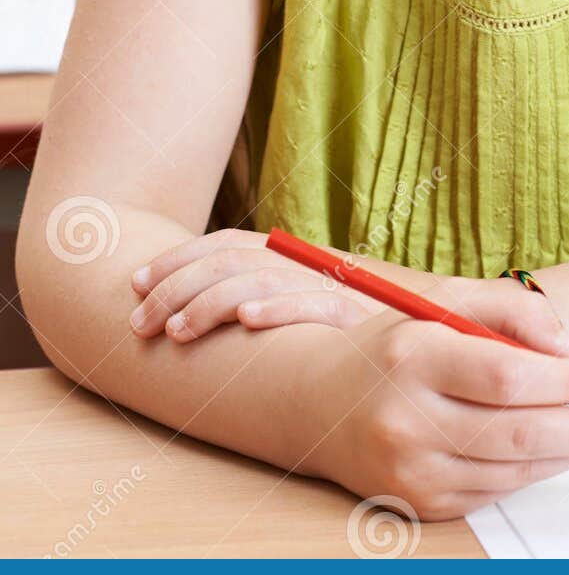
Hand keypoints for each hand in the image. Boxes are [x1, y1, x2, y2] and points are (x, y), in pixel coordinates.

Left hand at [128, 227, 400, 341]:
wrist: (427, 333)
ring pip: (260, 280)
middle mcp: (306, 262)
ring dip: (211, 303)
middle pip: (230, 260)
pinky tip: (246, 320)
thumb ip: (260, 296)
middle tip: (138, 323)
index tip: (134, 284)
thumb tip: (195, 307)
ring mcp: (330, 283)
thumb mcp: (302, 305)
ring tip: (176, 332)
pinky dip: (278, 307)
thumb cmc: (353, 328)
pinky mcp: (355, 313)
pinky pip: (313, 303)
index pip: (226, 241)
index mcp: (290, 255)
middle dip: (175, 288)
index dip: (177, 259)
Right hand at [314, 278, 568, 520]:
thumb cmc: (398, 342)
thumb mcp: (446, 300)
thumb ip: (512, 310)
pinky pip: (495, 491)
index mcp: (411, 355)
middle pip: (517, 435)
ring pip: (513, 471)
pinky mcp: (420, 503)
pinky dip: (535, 470)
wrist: (320, 403)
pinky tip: (557, 448)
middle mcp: (405, 418)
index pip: (503, 376)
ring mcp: (410, 470)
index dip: (560, 381)